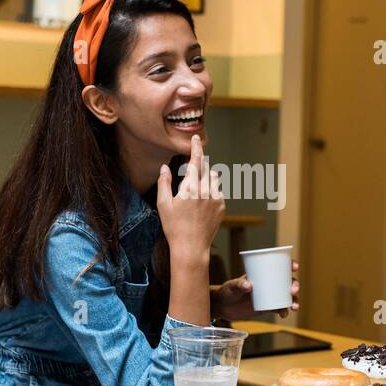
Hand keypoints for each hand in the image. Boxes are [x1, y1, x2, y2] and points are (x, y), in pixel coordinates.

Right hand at [157, 134, 223, 265]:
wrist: (191, 247)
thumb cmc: (174, 227)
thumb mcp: (163, 204)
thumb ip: (164, 183)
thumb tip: (165, 167)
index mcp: (190, 188)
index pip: (196, 160)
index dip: (196, 147)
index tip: (196, 138)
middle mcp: (205, 190)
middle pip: (206, 167)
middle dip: (199, 166)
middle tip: (189, 179)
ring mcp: (216, 198)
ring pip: (214, 178)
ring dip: (206, 178)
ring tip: (195, 192)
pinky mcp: (222, 206)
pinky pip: (218, 191)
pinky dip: (211, 191)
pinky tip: (201, 205)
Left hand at [213, 262, 299, 319]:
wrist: (223, 307)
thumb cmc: (227, 291)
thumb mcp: (232, 286)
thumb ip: (238, 285)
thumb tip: (248, 285)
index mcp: (263, 273)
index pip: (280, 266)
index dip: (290, 265)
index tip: (294, 267)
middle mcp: (270, 283)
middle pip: (288, 282)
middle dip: (295, 285)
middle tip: (293, 290)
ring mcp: (270, 296)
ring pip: (287, 296)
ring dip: (294, 300)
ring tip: (294, 307)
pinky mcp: (268, 307)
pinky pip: (280, 308)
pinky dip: (284, 311)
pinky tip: (284, 314)